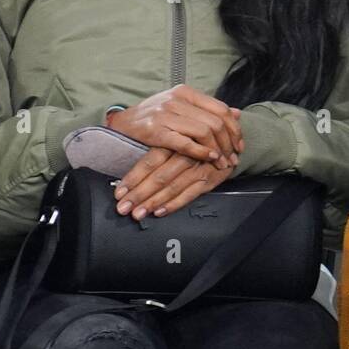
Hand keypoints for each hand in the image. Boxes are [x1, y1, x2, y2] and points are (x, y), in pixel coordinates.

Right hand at [107, 85, 243, 170]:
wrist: (121, 124)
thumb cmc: (154, 117)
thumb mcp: (181, 106)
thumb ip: (207, 110)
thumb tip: (238, 113)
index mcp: (186, 92)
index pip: (221, 109)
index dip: (235, 129)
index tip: (239, 144)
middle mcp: (177, 100)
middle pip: (216, 122)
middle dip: (229, 143)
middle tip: (233, 158)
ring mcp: (165, 114)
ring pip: (205, 132)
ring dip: (218, 150)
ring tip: (222, 163)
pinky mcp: (156, 131)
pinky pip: (186, 143)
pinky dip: (201, 152)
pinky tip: (209, 159)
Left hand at [113, 146, 234, 219]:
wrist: (228, 141)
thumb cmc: (197, 140)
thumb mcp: (177, 135)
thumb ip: (156, 146)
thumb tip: (124, 154)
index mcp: (177, 140)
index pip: (152, 160)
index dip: (134, 176)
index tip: (120, 191)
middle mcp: (188, 154)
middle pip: (161, 176)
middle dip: (140, 194)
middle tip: (124, 207)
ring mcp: (200, 168)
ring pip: (174, 187)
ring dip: (154, 202)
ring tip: (138, 213)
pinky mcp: (209, 179)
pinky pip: (190, 194)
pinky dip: (174, 204)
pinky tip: (160, 212)